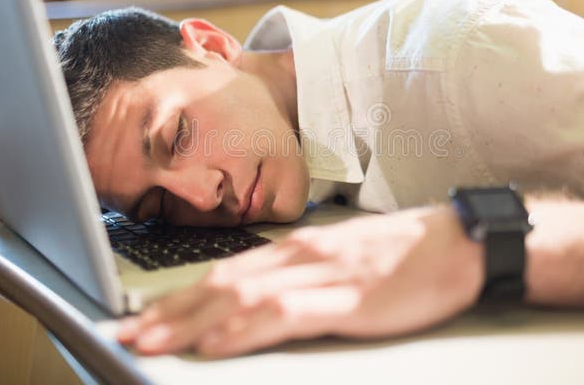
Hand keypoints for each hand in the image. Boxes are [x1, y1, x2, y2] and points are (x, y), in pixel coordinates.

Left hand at [117, 205, 482, 356]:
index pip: (223, 273)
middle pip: (221, 285)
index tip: (143, 315)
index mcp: (296, 250)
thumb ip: (298, 277)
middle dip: (169, 312)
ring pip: (242, 298)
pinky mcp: (349, 300)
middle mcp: (299, 257)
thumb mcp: (339, 261)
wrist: (456, 242)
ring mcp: (322, 277)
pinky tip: (220, 341)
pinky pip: (287, 314)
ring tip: (153, 340)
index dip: (178, 296)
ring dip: (192, 321)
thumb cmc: (400, 254)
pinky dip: (247, 328)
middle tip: (126, 330)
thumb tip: (256, 298)